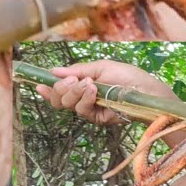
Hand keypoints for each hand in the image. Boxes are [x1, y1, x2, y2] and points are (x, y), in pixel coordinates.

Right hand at [35, 60, 172, 125]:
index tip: (39, 84)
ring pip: (69, 105)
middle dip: (61, 89)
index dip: (49, 90)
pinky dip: (85, 98)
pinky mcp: (98, 118)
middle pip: (60, 100)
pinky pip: (82, 111)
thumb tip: (53, 71)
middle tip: (72, 80)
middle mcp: (84, 98)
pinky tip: (92, 89)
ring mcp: (91, 109)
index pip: (61, 91)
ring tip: (88, 83)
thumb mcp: (101, 66)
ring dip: (75, 91)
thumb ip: (78, 70)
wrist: (146, 90)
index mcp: (83, 85)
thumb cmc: (128, 76)